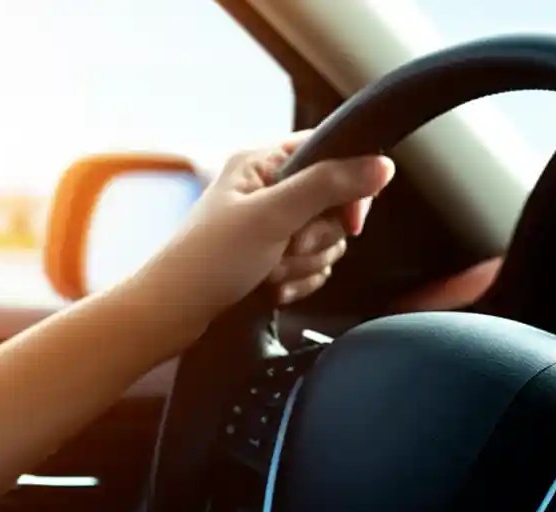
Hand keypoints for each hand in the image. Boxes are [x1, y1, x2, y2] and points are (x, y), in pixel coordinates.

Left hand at [142, 130, 394, 321]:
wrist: (173, 314)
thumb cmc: (208, 261)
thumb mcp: (272, 216)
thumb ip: (328, 186)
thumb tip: (382, 165)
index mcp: (263, 162)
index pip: (331, 153)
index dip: (350, 186)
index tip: (350, 220)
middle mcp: (269, 188)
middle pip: (335, 204)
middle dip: (317, 238)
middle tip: (287, 248)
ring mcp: (272, 225)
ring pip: (327, 240)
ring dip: (305, 264)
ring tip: (270, 273)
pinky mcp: (273, 257)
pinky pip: (313, 266)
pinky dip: (299, 281)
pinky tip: (273, 290)